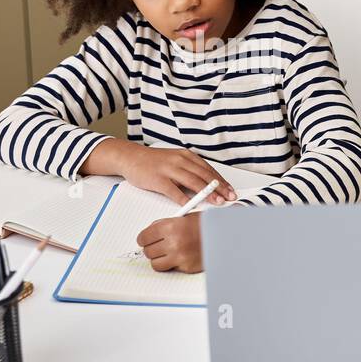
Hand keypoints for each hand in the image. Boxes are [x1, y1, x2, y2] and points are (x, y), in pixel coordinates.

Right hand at [115, 144, 235, 206]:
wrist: (130, 157)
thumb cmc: (153, 162)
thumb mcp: (175, 161)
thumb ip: (189, 170)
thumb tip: (207, 185)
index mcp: (186, 156)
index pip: (208, 169)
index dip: (221, 181)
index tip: (231, 190)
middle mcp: (180, 160)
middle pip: (204, 176)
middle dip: (219, 188)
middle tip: (229, 198)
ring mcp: (169, 169)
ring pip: (193, 182)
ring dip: (207, 193)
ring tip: (217, 202)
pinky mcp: (158, 178)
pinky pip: (174, 190)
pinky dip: (184, 199)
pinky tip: (192, 205)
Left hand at [136, 215, 202, 272]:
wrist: (222, 235)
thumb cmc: (204, 225)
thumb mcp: (183, 218)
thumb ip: (165, 224)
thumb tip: (150, 232)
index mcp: (171, 226)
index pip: (145, 237)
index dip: (143, 239)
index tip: (144, 240)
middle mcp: (174, 242)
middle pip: (148, 251)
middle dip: (151, 248)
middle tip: (156, 246)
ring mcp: (179, 256)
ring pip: (155, 263)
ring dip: (158, 258)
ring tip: (166, 252)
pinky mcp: (185, 267)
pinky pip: (169, 268)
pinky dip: (171, 264)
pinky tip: (177, 256)